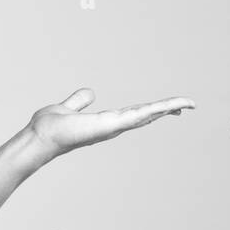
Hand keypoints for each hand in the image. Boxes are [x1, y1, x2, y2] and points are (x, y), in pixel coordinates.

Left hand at [26, 88, 194, 161]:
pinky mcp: (111, 125)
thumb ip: (78, 101)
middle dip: (167, 110)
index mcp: (106, 122)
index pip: (134, 114)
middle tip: (188, 105)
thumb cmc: (50, 127)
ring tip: (188, 103)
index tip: (169, 107)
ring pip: (148, 115)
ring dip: (168, 108)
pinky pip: (138, 115)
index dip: (152, 110)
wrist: (41, 136)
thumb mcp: (68, 108)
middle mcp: (113, 126)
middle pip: (146, 116)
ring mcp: (114, 127)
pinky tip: (170, 106)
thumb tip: (89, 92)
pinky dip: (156, 110)